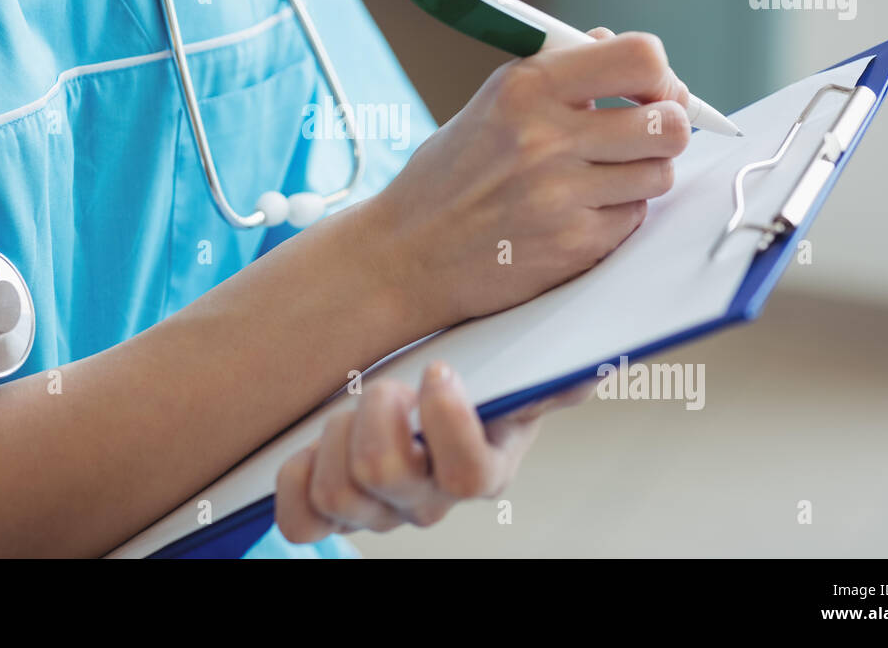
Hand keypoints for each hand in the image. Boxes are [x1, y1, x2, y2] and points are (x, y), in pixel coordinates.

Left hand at [275, 362, 590, 541]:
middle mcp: (429, 501)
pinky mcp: (329, 509)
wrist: (418, 390)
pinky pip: (300, 520)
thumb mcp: (520, 367)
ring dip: (338, 432)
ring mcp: (378, 510)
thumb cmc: (472, 376)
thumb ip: (553, 370)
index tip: (437, 369)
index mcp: (484, 467)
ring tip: (356, 403)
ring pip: (340, 493)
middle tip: (388, 382)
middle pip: (386, 476)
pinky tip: (314, 443)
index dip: (447, 424)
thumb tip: (591, 368)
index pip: (470, 476)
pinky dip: (296, 476)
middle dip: (376, 411)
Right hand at [372, 29, 690, 329]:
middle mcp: (545, 138)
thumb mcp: (492, 102)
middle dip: (664, 128)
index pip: (639, 58)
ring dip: (639, 175)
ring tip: (597, 178)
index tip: (652, 89)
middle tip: (641, 136)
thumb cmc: (448, 176)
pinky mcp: (573, 244)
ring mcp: (561, 195)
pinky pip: (635, 219)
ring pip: (660, 174)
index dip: (660, 75)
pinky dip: (616, 215)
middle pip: (667, 123)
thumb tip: (614, 43)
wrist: (406, 254)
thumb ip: (557, 72)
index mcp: (526, 88)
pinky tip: (576, 213)